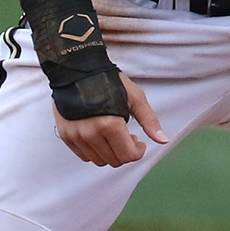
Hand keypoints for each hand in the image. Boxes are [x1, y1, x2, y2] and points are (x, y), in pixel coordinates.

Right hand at [51, 73, 168, 166]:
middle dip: (125, 152)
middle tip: (127, 136)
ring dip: (110, 152)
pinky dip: (95, 151)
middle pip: (114, 161)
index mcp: (110, 125)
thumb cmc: (108, 81)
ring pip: (99, 160)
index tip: (139, 142)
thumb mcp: (135, 97)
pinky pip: (84, 156)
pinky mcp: (66, 135)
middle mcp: (91, 133)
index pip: (128, 156)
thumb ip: (149, 121)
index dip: (138, 152)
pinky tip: (99, 136)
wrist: (78, 69)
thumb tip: (163, 140)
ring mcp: (76, 136)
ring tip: (113, 135)